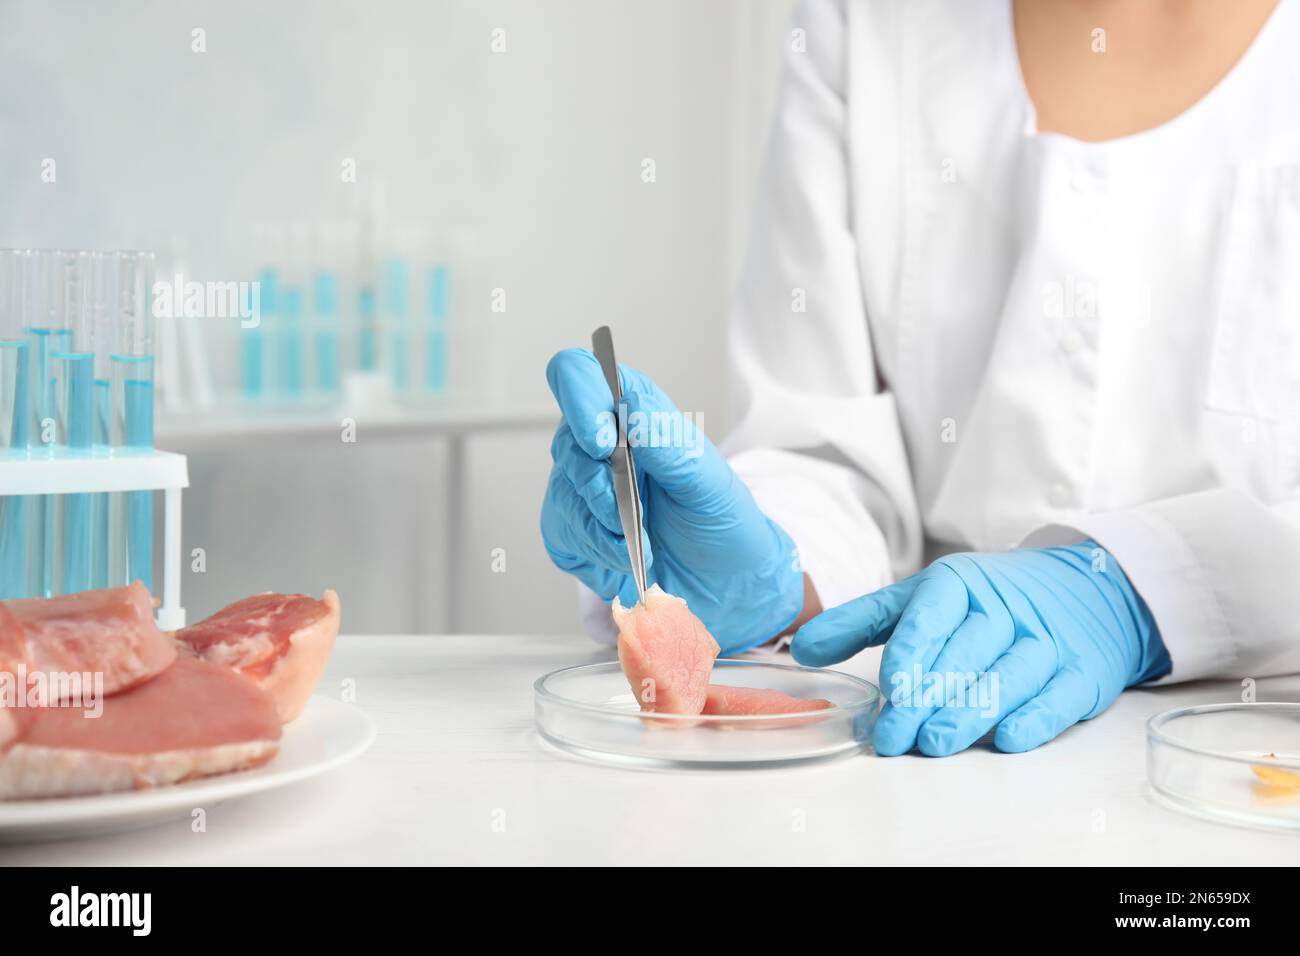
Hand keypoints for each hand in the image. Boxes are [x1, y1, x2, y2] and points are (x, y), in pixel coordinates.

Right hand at [541, 348, 803, 652]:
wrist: (724, 578)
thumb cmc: (721, 520)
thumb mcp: (706, 479)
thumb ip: (665, 441)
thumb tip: (629, 404)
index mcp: (634, 410)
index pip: (579, 375)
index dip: (579, 400)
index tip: (602, 444)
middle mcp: (601, 441)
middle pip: (566, 448)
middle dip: (600, 492)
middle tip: (636, 519)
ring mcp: (584, 485)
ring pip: (564, 500)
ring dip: (604, 534)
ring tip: (643, 548)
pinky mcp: (575, 526)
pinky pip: (562, 536)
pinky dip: (597, 556)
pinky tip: (626, 560)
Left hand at [791, 542, 1170, 754]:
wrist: (1084, 591)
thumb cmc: (984, 601)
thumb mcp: (922, 598)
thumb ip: (862, 623)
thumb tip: (802, 650)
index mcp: (960, 584)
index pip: (934, 614)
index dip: (913, 650)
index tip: (892, 685)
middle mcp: (1005, 610)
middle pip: (966, 654)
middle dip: (929, 696)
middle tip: (895, 735)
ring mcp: (1047, 641)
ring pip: (1010, 676)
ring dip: (972, 712)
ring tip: (936, 743)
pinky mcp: (1081, 674)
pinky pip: (1059, 695)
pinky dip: (1035, 718)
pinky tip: (1008, 739)